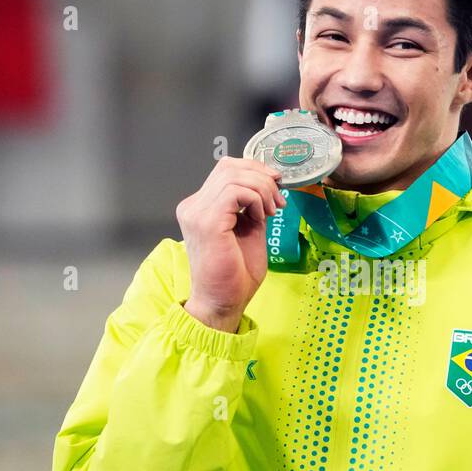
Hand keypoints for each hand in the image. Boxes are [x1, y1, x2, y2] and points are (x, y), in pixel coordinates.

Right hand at [177, 156, 285, 331]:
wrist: (223, 303)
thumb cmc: (234, 276)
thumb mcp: (248, 231)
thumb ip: (251, 207)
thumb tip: (268, 186)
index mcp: (200, 207)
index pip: (225, 170)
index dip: (254, 170)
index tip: (276, 186)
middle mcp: (193, 206)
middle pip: (229, 167)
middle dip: (261, 177)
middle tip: (278, 200)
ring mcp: (197, 212)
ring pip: (233, 176)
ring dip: (261, 190)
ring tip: (271, 212)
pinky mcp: (207, 221)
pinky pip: (235, 192)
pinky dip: (255, 200)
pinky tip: (261, 218)